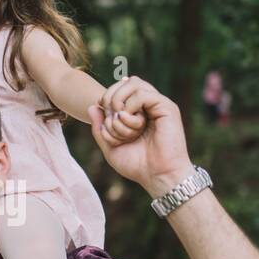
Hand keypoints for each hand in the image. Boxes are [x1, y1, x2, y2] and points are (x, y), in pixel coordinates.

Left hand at [87, 76, 193, 195]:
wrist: (158, 176)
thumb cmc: (137, 165)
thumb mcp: (110, 147)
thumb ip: (99, 128)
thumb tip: (91, 106)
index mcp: (139, 112)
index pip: (121, 88)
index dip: (108, 97)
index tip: (104, 118)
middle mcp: (150, 106)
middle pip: (127, 81)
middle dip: (111, 96)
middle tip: (111, 117)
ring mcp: (159, 105)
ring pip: (135, 82)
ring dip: (120, 101)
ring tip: (119, 120)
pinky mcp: (167, 108)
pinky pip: (144, 94)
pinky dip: (131, 105)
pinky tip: (130, 121)